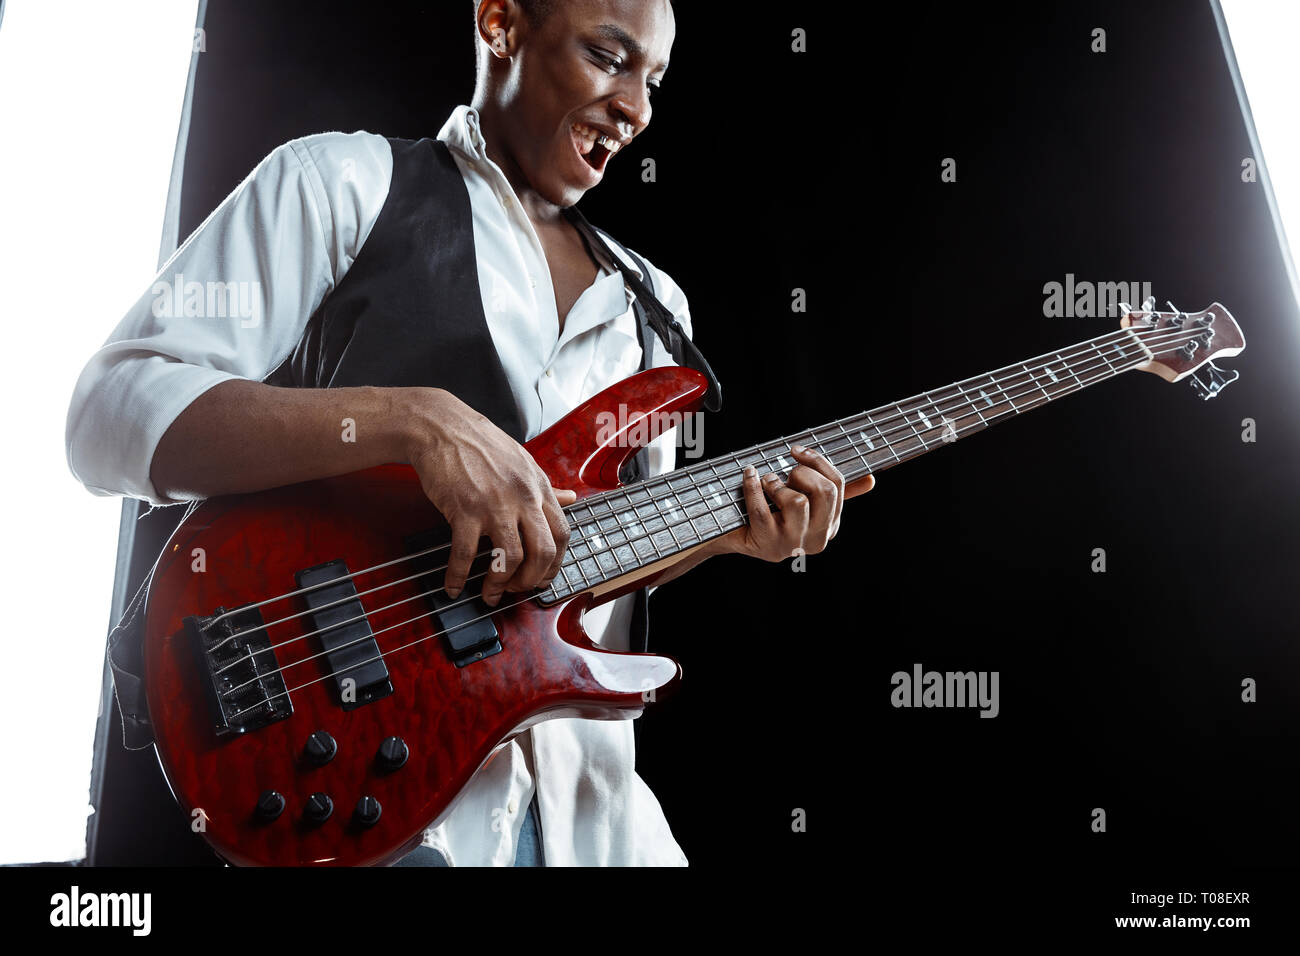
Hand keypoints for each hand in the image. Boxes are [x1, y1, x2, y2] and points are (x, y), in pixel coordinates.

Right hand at [402, 388, 573, 605]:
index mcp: (538, 487)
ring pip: (510, 558)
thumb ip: (547, 487)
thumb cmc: (480, 444)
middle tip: (517, 589)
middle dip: (532, 580)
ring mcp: (494, 504)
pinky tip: (453, 584)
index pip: (562, 534)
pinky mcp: (464, 509)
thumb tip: (570, 499)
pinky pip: (465, 554)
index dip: (555, 563)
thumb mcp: (523, 462)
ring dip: (499, 584)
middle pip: (543, 552)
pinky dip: (458, 576)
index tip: (542, 577)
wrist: (441, 426)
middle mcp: (522, 497)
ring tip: (489, 593)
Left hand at [721, 444, 873, 561]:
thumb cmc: (774, 515)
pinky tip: (750, 476)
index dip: (817, 462)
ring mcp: (792, 544)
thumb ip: (834, 492)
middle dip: (802, 472)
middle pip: (824, 492)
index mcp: (830, 525)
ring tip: (767, 482)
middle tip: (785, 473)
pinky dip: (753, 487)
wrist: (739, 538)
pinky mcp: (767, 544)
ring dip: (776, 483)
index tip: (798, 451)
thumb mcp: (806, 504)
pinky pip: (761, 509)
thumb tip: (870, 480)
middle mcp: (816, 538)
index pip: (837, 485)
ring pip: (797, 502)